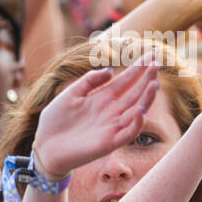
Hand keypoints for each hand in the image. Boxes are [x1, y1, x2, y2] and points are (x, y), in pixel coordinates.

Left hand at [32, 55, 160, 177]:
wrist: (44, 146)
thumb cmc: (55, 121)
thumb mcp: (69, 95)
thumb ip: (88, 81)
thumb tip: (110, 71)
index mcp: (102, 98)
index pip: (125, 81)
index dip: (138, 68)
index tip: (150, 54)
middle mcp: (111, 111)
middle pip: (135, 93)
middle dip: (147, 79)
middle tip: (157, 63)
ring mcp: (112, 127)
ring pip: (137, 111)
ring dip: (146, 98)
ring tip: (154, 84)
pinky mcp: (109, 143)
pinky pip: (128, 133)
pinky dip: (136, 123)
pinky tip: (139, 110)